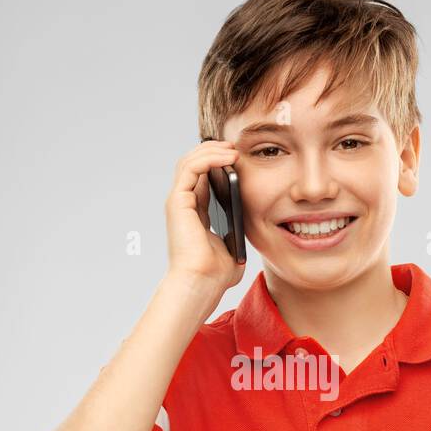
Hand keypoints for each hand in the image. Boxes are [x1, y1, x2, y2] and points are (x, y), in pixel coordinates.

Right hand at [164, 140, 246, 295]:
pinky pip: (191, 167)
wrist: (201, 283)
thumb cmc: (216, 274)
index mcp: (196, 213)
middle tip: (236, 146)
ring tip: (233, 148)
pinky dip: (209, 157)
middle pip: (195, 164)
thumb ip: (237, 229)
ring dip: (212, 150)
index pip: (204, 177)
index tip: (240, 158)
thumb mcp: (233, 244)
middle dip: (215, 151)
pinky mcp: (177, 201)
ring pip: (191, 161)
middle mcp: (184, 204)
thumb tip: (253, 221)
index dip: (220, 163)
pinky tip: (228, 157)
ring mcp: (179, 201)